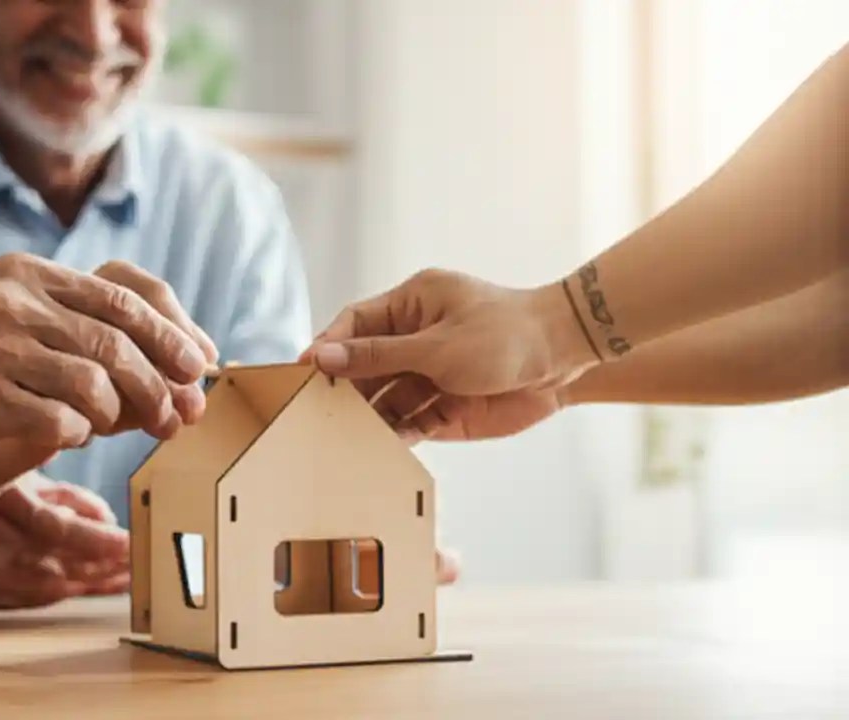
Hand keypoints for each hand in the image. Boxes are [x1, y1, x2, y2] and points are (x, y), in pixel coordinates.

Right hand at [0, 253, 217, 451]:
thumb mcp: (18, 310)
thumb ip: (83, 322)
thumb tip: (179, 361)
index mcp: (30, 274)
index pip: (122, 299)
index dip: (171, 335)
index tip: (200, 366)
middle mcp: (12, 303)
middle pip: (116, 344)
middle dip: (159, 385)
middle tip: (180, 416)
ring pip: (93, 385)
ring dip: (115, 414)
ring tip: (110, 424)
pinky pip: (58, 423)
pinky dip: (75, 434)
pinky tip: (64, 433)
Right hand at [303, 269, 593, 439]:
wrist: (567, 359)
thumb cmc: (505, 335)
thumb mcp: (435, 346)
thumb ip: (377, 356)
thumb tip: (322, 355)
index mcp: (411, 305)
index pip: (355, 324)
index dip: (326, 346)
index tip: (301, 370)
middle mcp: (416, 339)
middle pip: (365, 364)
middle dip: (343, 387)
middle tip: (312, 411)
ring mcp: (431, 374)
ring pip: (385, 397)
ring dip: (367, 416)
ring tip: (341, 435)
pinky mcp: (447, 406)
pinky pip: (409, 422)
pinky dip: (394, 435)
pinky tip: (376, 447)